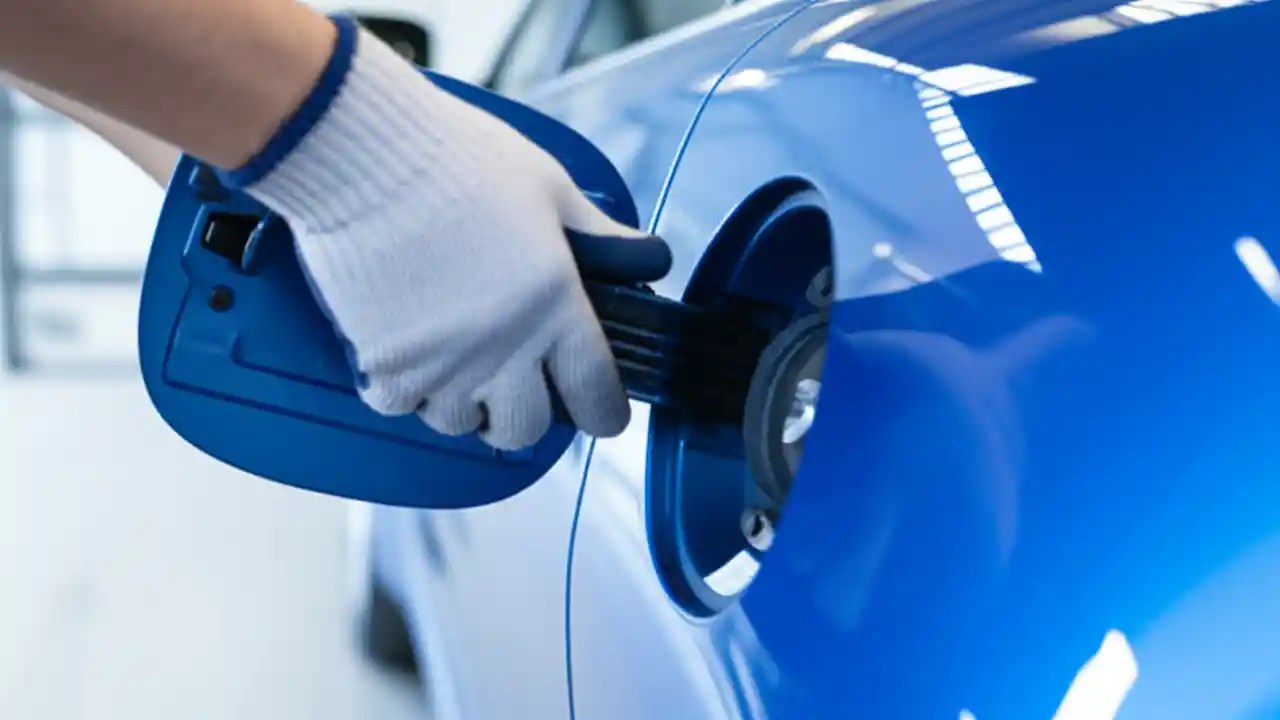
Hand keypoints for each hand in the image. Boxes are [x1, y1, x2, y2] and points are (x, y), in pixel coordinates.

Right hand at [239, 24, 669, 449]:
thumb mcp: (550, 188)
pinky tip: (406, 347)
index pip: (598, 398)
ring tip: (453, 356)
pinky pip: (401, 405)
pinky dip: (405, 387)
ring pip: (461, 423)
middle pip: (525, 430)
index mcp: (556, 308)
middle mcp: (504, 349)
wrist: (363, 152)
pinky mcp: (384, 365)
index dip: (603, 411)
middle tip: (511, 378)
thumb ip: (599, 235)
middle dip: (524, 410)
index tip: (594, 404)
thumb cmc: (461, 160)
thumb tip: (647, 254)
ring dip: (462, 400)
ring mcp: (441, 365)